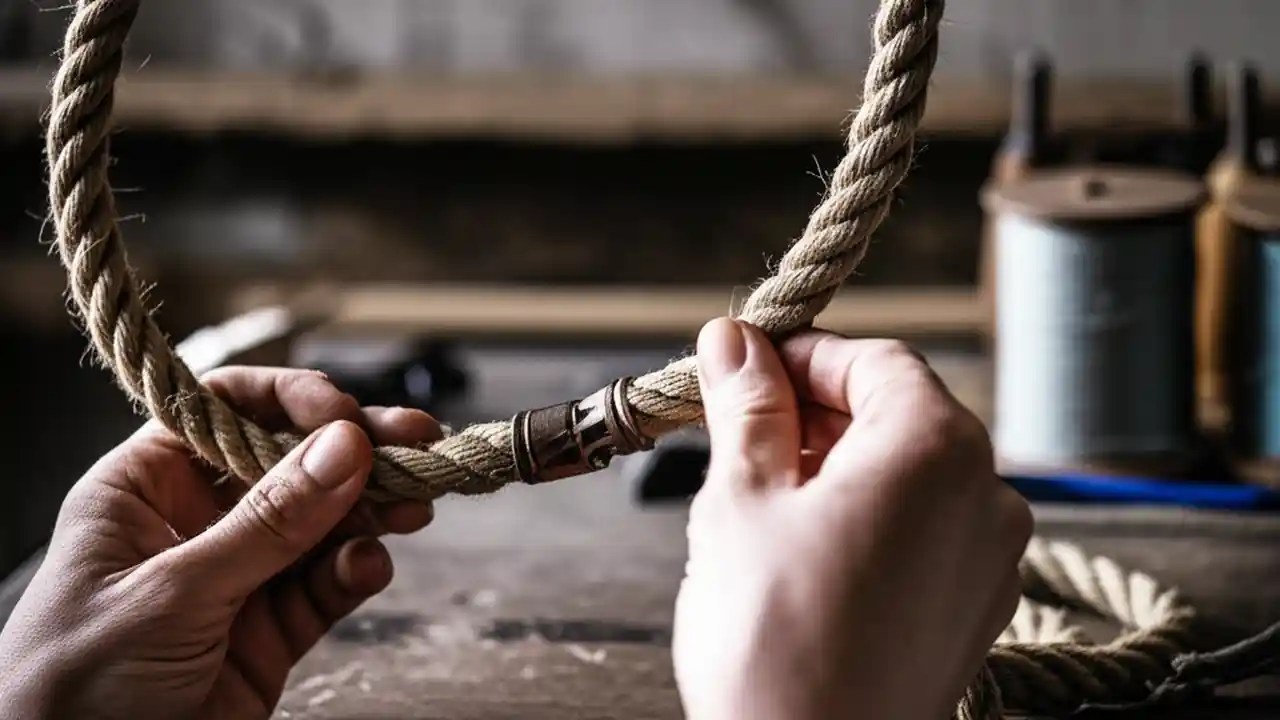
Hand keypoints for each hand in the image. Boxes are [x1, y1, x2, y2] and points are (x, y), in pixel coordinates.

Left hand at [0, 367, 440, 719]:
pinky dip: (357, 572)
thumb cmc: (71, 687)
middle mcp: (195, 523)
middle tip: (418, 440)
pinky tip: (368, 567)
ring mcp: (239, 578)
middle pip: (290, 462)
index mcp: (144, 489)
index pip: (225, 411)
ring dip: (372, 510)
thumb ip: (267, 524)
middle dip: (356, 451)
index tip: (346, 417)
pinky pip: (328, 585)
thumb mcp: (171, 594)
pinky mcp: (272, 632)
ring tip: (413, 505)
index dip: (290, 403)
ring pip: (323, 523)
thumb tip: (343, 448)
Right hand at [674, 319, 1031, 719]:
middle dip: (816, 412)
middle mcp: (985, 495)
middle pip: (900, 414)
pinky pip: (926, 530)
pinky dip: (870, 515)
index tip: (746, 367)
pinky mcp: (976, 609)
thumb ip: (745, 407)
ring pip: (911, 473)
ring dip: (839, 463)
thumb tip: (733, 342)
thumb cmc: (772, 640)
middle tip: (739, 428)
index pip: (876, 362)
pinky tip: (806, 545)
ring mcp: (990, 558)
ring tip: (762, 492)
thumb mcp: (741, 499)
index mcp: (936, 449)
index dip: (804, 357)